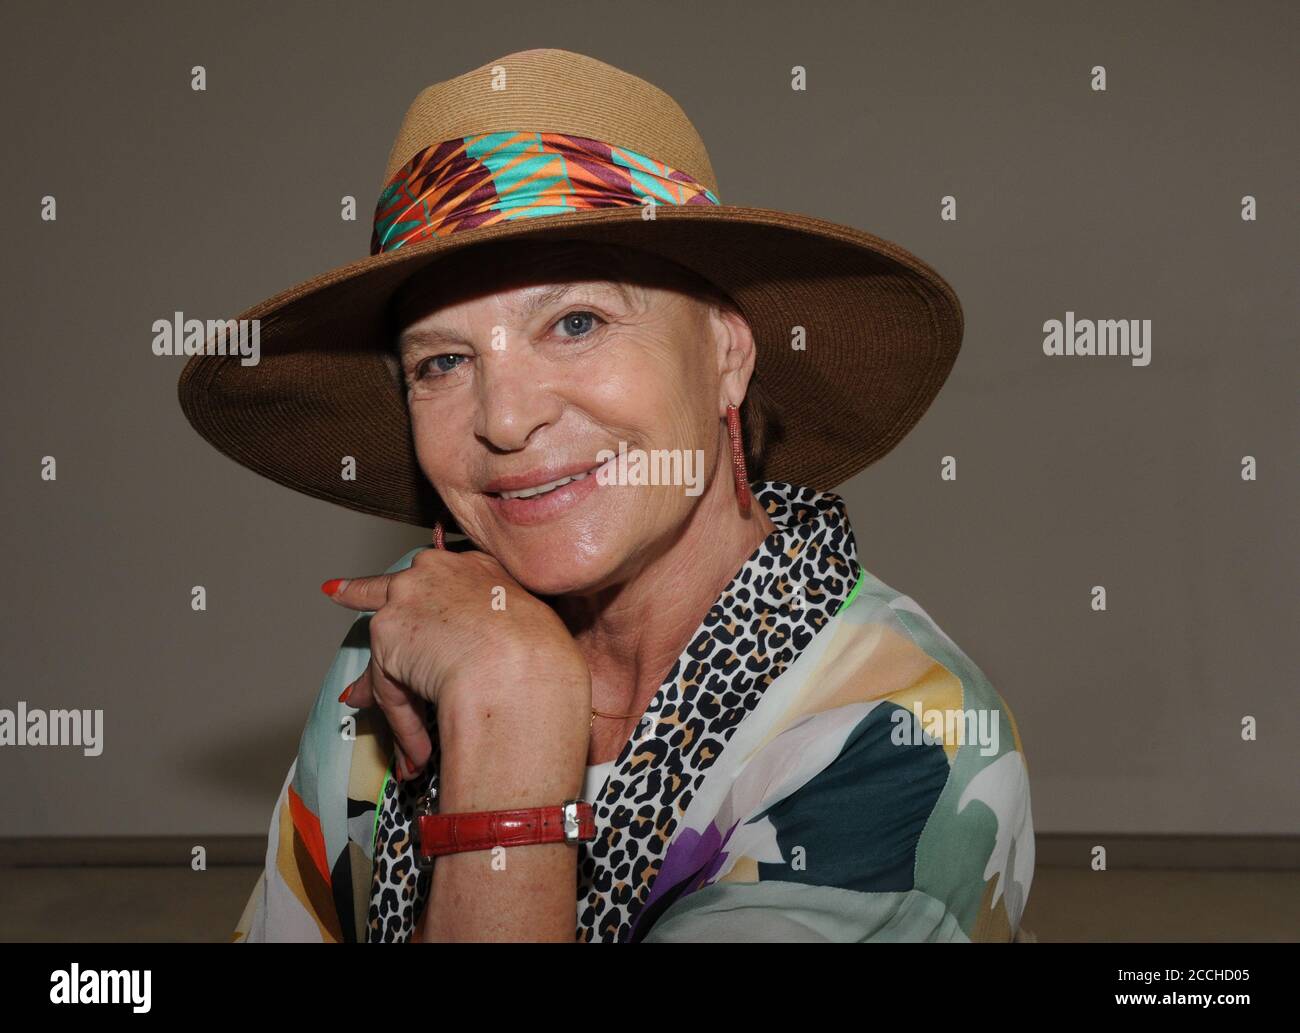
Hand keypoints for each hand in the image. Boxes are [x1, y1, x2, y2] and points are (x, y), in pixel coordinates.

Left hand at [323, 547, 589, 778]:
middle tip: (337, 591)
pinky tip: (418, 753)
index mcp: (478, 566)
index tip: (406, 593)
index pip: (440, 576)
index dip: (422, 594)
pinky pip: (391, 691)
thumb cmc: (542, 650)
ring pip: (387, 649)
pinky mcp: (386, 635)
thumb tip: (487, 670)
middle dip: (359, 592)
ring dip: (390, 694)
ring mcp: (406, 599)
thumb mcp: (531, 632)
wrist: (517, 661)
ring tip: (380, 720)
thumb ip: (502, 640)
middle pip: (390, 587)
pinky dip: (404, 725)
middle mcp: (437, 572)